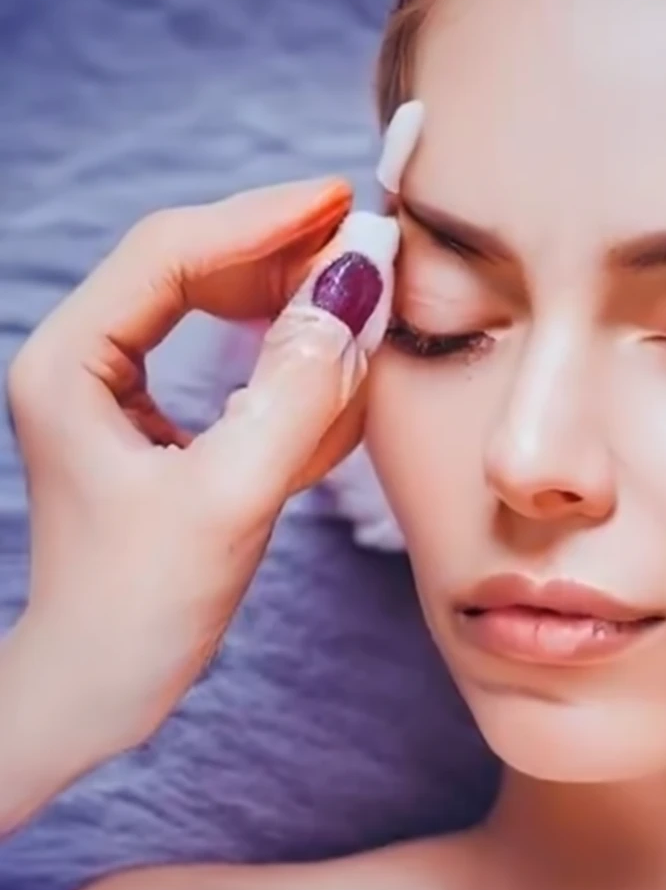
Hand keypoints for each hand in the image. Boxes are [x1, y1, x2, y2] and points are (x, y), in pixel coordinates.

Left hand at [3, 178, 395, 790]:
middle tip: (368, 254)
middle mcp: (91, 361)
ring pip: (222, 314)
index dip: (261, 219)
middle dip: (286, 258)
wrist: (102, 687)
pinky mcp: (165, 425)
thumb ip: (296, 396)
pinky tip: (339, 379)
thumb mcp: (228, 498)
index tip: (342, 203)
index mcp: (73, 363)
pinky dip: (292, 365)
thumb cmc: (138, 607)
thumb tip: (353, 298)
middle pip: (197, 268)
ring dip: (297, 311)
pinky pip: (238, 368)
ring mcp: (126, 391)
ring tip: (363, 314)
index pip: (170, 252)